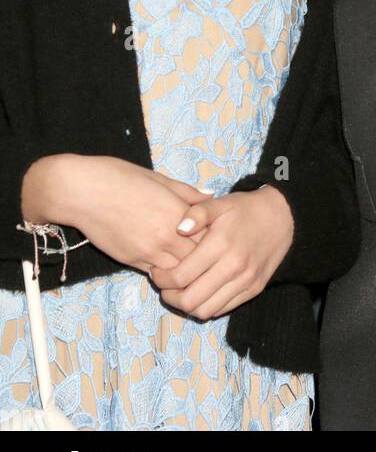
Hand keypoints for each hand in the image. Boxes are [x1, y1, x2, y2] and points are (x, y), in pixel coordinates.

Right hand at [22, 154, 211, 272]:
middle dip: (205, 256)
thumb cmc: (119, 177)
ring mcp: (148, 252)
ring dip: (186, 268)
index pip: (210, 234)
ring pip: (179, 272)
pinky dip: (166, 272)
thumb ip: (186, 192)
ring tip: (191, 262)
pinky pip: (157, 274)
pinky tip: (168, 264)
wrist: (81, 192)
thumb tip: (210, 196)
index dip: (216, 235)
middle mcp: (166, 237)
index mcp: (176, 212)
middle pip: (198, 258)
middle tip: (210, 252)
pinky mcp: (131, 261)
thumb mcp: (158, 178)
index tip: (218, 232)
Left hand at [148, 186, 294, 318]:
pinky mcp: (253, 290)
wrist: (284, 217)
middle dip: (170, 296)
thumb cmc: (246, 209)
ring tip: (180, 291)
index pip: (181, 276)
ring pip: (205, 310)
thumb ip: (198, 213)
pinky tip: (201, 291)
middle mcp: (233, 267)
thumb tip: (179, 228)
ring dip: (186, 305)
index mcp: (221, 244)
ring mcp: (245, 282)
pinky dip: (206, 305)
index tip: (156, 271)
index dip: (162, 278)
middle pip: (190, 300)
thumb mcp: (221, 203)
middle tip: (164, 285)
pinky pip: (223, 309)